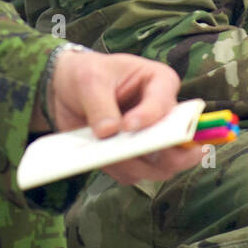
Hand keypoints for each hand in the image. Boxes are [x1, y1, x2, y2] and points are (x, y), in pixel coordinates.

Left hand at [38, 48, 206, 184]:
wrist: (70, 91)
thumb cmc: (88, 73)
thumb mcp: (89, 79)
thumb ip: (99, 104)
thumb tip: (108, 133)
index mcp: (161, 83)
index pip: (163, 103)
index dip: (148, 117)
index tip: (127, 126)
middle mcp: (163, 115)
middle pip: (178, 144)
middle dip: (162, 154)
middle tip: (133, 153)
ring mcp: (151, 140)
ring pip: (157, 167)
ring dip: (131, 165)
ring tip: (103, 154)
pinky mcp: (134, 159)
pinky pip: (131, 174)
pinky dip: (116, 170)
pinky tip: (97, 158)